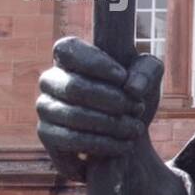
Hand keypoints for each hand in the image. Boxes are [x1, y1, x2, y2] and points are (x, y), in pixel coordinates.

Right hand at [36, 37, 162, 182]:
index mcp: (71, 57)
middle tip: (137, 108)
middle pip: (74, 87)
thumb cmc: (133, 99)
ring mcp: (46, 106)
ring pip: (74, 115)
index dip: (95, 63)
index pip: (67, 49)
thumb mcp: (149, 79)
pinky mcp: (47, 134)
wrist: (129, 137)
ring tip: (135, 129)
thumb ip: (147, 71)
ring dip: (112, 124)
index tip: (122, 77)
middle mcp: (52, 79)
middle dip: (113, 101)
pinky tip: (124, 145)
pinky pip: (71, 139)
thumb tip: (132, 87)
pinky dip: (103, 143)